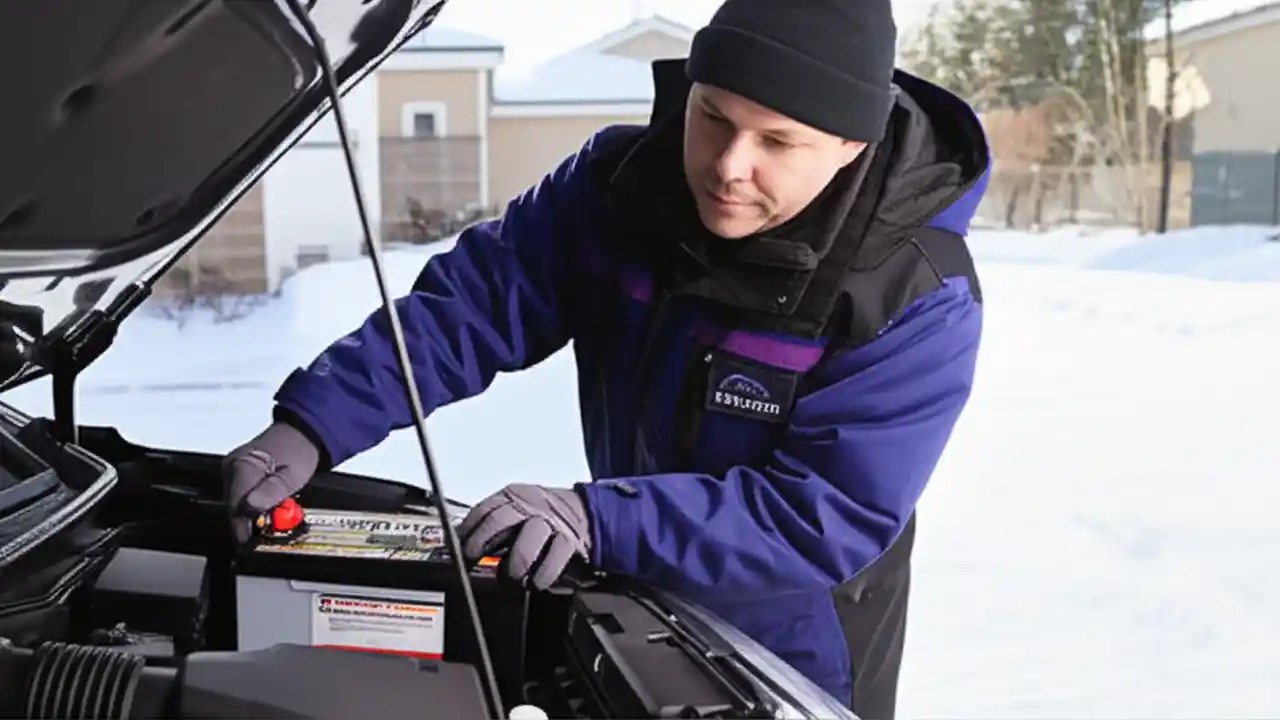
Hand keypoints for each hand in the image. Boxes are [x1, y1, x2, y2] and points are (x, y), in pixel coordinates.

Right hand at [222, 422, 319, 542]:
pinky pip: (239, 495)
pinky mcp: (236, 471)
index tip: (254, 544)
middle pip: (233, 508)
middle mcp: (232, 466)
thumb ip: (272, 493)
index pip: (234, 508)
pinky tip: (268, 506)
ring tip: (274, 516)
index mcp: (243, 467)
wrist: (303, 433)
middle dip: (251, 523)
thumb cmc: (300, 450)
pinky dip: (253, 504)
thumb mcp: (293, 476)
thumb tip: (251, 508)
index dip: (244, 530)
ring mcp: (232, 468)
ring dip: (252, 514)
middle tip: (271, 531)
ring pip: (236, 503)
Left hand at [457, 484, 591, 589]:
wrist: (587, 514)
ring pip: (527, 544)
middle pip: (499, 521)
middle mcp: (531, 506)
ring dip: (513, 566)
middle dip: (480, 544)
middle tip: (472, 562)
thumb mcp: (516, 512)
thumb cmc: (543, 518)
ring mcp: (551, 522)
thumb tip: (457, 542)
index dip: (467, 531)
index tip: (458, 549)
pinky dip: (540, 576)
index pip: (483, 510)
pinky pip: (552, 561)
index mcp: (513, 496)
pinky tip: (534, 582)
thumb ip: (491, 526)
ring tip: (511, 577)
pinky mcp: (570, 540)